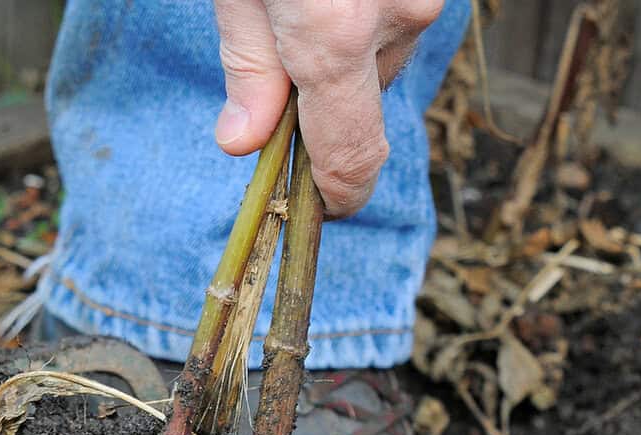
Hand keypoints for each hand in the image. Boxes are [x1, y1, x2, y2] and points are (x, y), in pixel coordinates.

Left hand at [212, 0, 443, 216]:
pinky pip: (398, 15)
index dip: (334, 197)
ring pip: (383, 56)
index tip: (316, 208)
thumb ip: (248, 64)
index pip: (350, 158)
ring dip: (347, 49)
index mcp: (337, 36)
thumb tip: (242, 142)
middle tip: (276, 50)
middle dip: (319, 99)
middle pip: (362, 104)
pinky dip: (366, 10)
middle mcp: (398, 18)